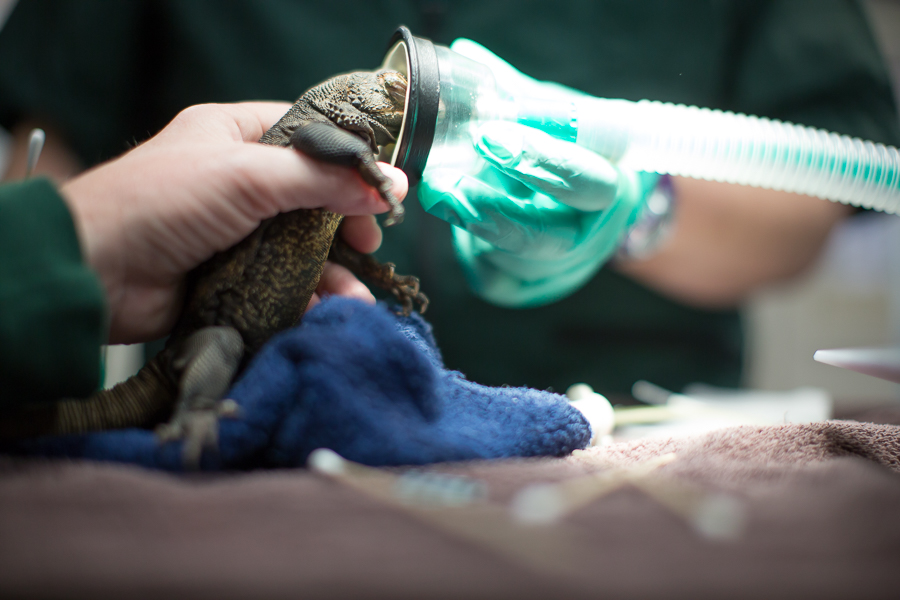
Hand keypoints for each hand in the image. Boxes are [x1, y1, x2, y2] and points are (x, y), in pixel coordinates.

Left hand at [60, 102, 407, 342]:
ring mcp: (235, 231)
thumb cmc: (162, 203)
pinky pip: (284, 282)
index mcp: (235, 134)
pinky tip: (328, 310)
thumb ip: (322, 179)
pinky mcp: (232, 274)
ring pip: (303, 247)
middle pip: (313, 197)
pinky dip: (309, 297)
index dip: (350, 163)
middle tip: (369, 243)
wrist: (96, 273)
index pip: (309, 138)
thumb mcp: (248, 175)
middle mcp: (237, 180)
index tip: (384, 191)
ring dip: (334, 272)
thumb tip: (392, 183)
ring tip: (355, 296)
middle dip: (347, 224)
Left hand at [417, 41, 653, 306]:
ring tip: (439, 193)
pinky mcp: (534, 286)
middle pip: (551, 238)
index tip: (489, 135)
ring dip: (474, 228)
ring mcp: (567, 266)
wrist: (588, 198)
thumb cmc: (569, 146)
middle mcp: (594, 232)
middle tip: (447, 185)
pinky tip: (457, 222)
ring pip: (519, 263)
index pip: (586, 181)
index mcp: (612, 183)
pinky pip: (500, 283)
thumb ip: (517, 94)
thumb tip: (467, 55)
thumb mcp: (554, 114)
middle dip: (496, 212)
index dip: (539, 161)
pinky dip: (473, 256)